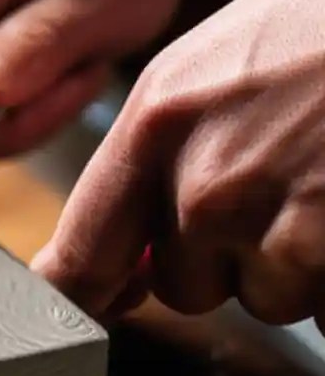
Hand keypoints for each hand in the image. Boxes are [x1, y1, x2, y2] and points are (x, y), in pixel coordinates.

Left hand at [32, 0, 324, 330]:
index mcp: (158, 128)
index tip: (79, 310)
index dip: (81, 293)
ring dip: (297, 264)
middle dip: (226, 257)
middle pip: (185, 286)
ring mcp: (279, 235)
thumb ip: (158, 151)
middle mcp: (205, 190)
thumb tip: (124, 240)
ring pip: (266, 298)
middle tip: (284, 185)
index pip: (81, 255)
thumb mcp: (217, 65)